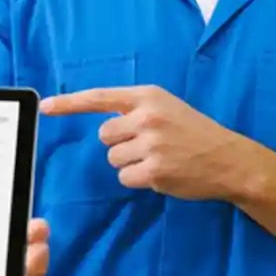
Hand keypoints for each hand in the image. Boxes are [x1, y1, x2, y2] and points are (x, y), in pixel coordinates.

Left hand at [41, 85, 254, 200]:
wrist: (229, 159)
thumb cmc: (194, 131)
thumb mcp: (166, 107)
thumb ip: (135, 110)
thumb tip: (102, 124)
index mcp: (148, 96)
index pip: (100, 97)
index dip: (70, 103)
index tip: (46, 106)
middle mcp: (147, 117)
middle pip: (104, 135)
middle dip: (120, 144)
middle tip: (149, 145)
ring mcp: (151, 145)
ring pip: (113, 159)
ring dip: (130, 163)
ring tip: (158, 158)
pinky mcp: (155, 170)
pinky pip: (125, 178)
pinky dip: (138, 179)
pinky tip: (161, 173)